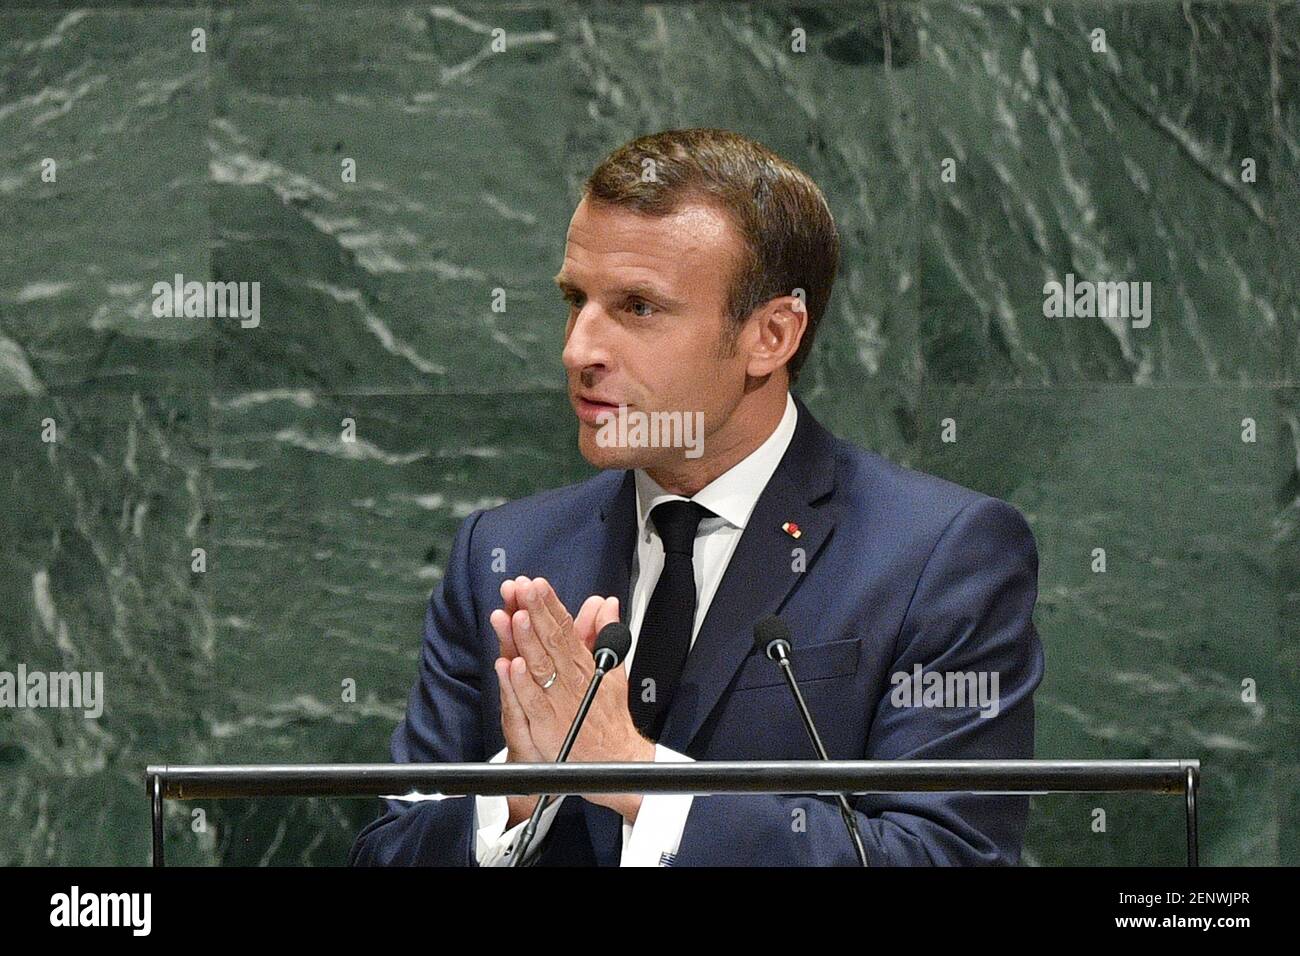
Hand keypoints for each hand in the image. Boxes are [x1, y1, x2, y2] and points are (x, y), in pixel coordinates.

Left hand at [496, 577, 654, 820]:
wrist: (619, 760)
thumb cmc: (609, 718)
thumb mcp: (611, 670)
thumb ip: (602, 635)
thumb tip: (605, 605)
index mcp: (584, 664)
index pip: (565, 628)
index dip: (549, 604)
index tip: (536, 583)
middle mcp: (572, 679)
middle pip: (552, 640)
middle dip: (536, 612)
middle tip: (522, 588)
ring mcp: (560, 702)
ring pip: (541, 666)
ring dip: (527, 641)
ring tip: (516, 616)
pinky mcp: (549, 726)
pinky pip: (533, 702)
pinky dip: (522, 684)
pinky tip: (510, 665)